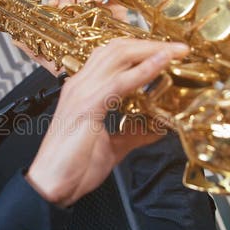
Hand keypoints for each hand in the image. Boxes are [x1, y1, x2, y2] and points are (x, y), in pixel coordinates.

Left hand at [14, 0, 128, 76]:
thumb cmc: (75, 70)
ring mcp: (97, 11)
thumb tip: (14, 39)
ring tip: (81, 8)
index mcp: (66, 19)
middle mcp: (81, 13)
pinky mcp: (114, 12)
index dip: (55, 0)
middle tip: (67, 9)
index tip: (53, 6)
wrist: (98, 79)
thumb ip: (32, 48)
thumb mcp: (50, 59)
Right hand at [25, 37, 188, 206]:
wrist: (50, 186)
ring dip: (151, 50)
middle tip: (178, 47)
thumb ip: (133, 134)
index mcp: (84, 90)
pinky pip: (120, 82)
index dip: (140, 49)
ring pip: (119, 56)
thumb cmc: (73, 167)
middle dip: (150, 43)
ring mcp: (83, 93)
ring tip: (176, 51)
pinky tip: (161, 64)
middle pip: (117, 48)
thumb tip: (157, 128)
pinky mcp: (88, 106)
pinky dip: (143, 70)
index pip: (112, 56)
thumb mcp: (112, 147)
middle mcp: (81, 85)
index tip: (167, 51)